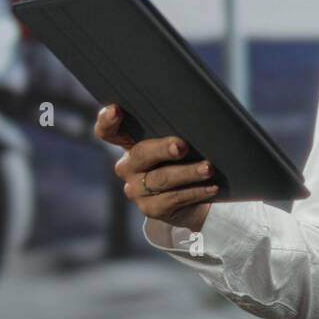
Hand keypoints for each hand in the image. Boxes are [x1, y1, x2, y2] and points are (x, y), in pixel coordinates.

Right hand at [95, 104, 216, 231]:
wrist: (195, 196)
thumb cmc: (186, 158)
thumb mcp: (178, 141)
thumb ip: (177, 129)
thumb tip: (202, 116)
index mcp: (129, 143)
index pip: (108, 131)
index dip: (107, 121)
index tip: (116, 110)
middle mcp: (127, 166)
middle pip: (140, 154)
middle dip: (162, 149)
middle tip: (182, 146)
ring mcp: (136, 189)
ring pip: (161, 179)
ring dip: (187, 172)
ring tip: (208, 168)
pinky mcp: (150, 208)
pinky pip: (173, 198)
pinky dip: (195, 192)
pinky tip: (211, 187)